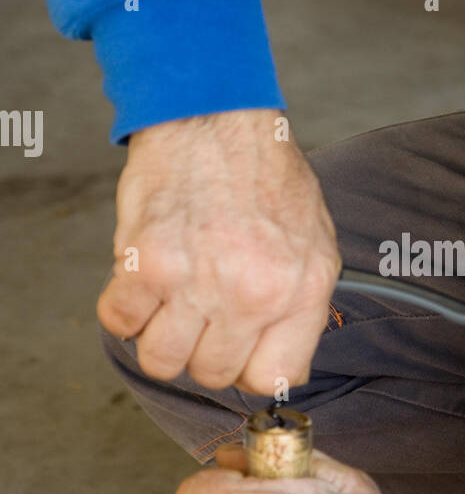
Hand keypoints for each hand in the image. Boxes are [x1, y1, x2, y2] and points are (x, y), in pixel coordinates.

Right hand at [97, 108, 340, 391]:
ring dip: (158, 336)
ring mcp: (197, 282)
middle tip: (198, 312)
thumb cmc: (264, 174)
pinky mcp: (146, 263)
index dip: (247, 367)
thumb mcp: (314, 242)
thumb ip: (302, 306)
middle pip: (213, 374)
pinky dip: (123, 309)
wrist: (214, 115)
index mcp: (301, 291)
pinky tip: (141, 281)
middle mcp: (252, 294)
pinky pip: (120, 323)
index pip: (273, 378)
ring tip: (168, 300)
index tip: (236, 349)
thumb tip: (278, 362)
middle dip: (201, 349)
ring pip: (162, 361)